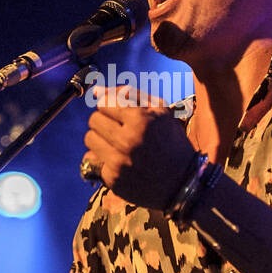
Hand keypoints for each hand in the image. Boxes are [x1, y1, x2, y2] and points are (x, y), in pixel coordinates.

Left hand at [82, 85, 197, 210]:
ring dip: (101, 139)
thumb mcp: (159, 110)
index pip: (104, 102)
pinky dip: (102, 158)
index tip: (122, 115)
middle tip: (120, 130)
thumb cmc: (171, 141)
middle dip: (105, 122)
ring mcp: (118, 161)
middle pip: (94, 120)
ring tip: (118, 144)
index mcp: (141, 120)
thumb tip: (96, 90)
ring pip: (89, 138)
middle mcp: (128, 141)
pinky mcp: (112, 179)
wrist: (182, 181)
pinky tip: (119, 160)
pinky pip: (90, 159)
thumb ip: (128, 95)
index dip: (113, 107)